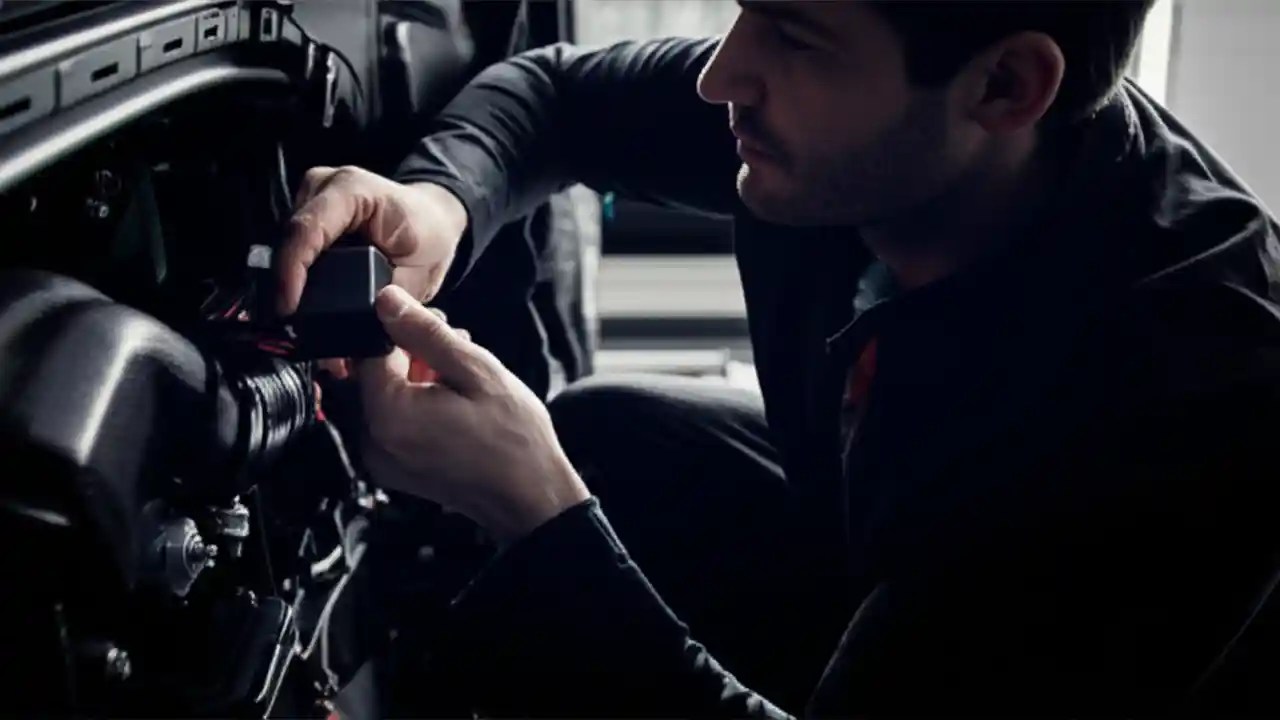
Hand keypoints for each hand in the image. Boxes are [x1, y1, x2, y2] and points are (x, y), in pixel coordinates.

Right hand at [277, 166, 467, 316]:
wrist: (431, 219)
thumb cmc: (429, 238)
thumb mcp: (417, 271)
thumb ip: (387, 295)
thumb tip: (359, 324)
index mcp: (353, 190)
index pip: (307, 230)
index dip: (292, 272)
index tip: (288, 310)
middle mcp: (323, 187)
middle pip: (289, 241)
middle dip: (289, 286)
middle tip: (298, 328)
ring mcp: (309, 198)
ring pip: (286, 248)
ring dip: (293, 284)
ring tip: (303, 322)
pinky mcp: (305, 215)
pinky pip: (294, 251)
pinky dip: (299, 278)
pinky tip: (308, 305)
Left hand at [357, 285, 589, 545]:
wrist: (531, 499)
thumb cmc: (514, 439)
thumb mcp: (476, 371)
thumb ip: (424, 333)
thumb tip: (385, 300)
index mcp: (387, 414)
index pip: (369, 351)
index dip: (403, 332)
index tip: (440, 332)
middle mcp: (373, 441)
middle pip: (376, 376)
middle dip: (412, 356)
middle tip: (459, 352)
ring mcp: (381, 461)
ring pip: (386, 399)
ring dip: (417, 381)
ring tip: (463, 379)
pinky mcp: (394, 471)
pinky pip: (393, 425)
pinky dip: (417, 408)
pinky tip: (454, 405)